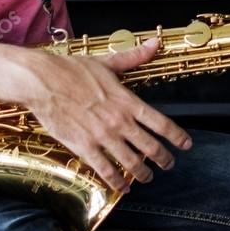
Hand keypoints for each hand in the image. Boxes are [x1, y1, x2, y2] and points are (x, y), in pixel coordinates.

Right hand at [19, 37, 191, 193]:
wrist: (43, 82)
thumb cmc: (73, 70)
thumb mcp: (107, 63)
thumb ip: (133, 58)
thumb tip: (154, 44)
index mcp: (127, 101)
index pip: (161, 122)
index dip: (177, 136)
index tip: (186, 145)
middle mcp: (119, 121)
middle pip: (150, 147)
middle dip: (164, 159)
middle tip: (169, 165)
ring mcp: (102, 136)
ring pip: (131, 162)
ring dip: (143, 173)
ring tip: (148, 178)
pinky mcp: (84, 147)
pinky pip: (106, 170)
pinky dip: (117, 181)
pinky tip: (123, 187)